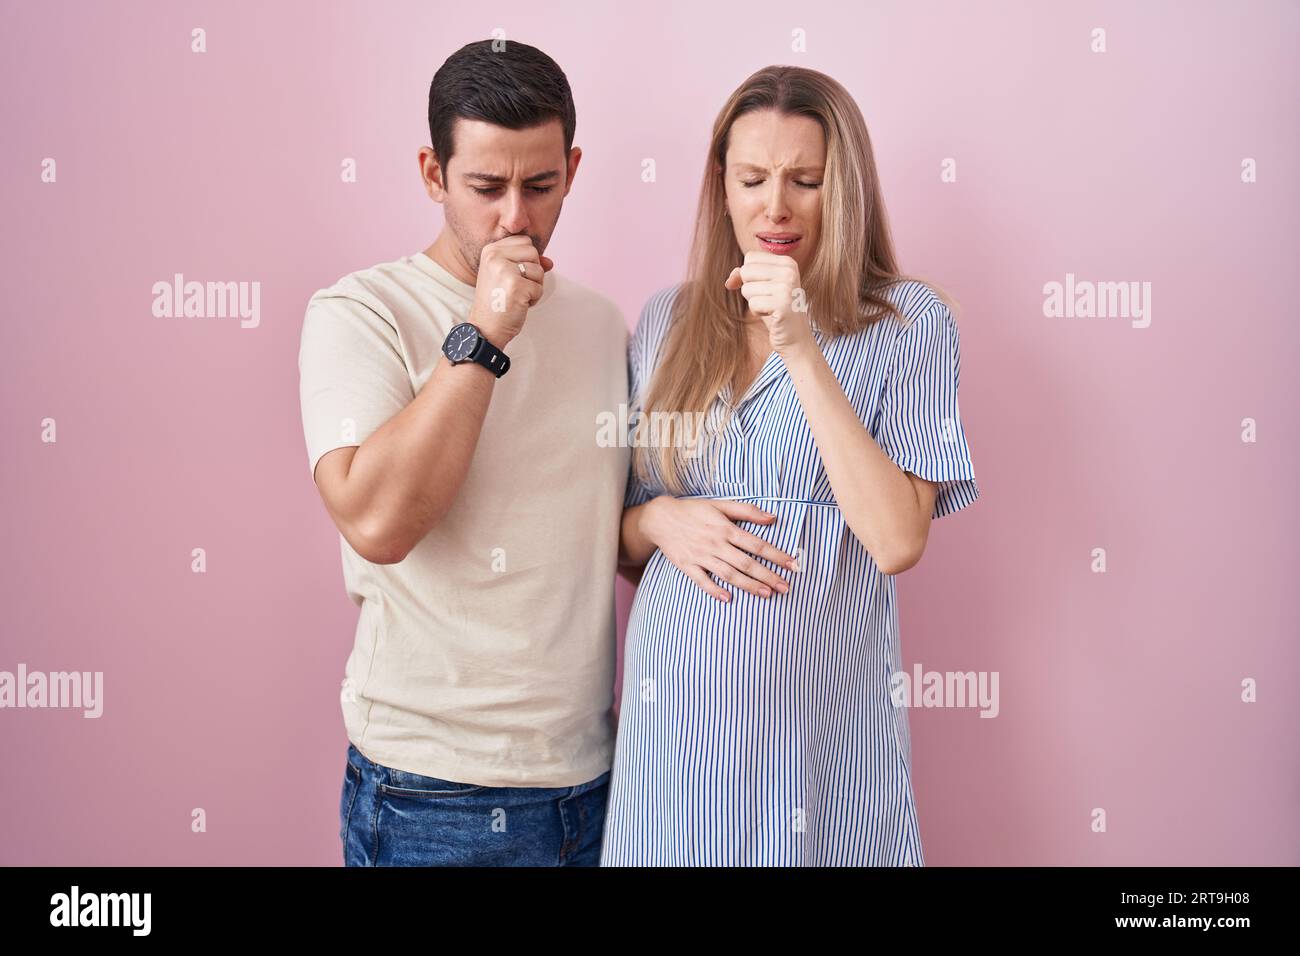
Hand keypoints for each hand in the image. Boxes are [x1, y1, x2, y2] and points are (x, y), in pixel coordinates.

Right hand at [470, 236, 552, 347]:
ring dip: (534, 286)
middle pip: (533, 252)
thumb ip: (527, 263)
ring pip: (539, 270)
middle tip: (515, 287)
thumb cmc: (498, 302)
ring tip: (516, 296)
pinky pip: (539, 287)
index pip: (524, 241)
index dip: (527, 260)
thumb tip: (549, 262)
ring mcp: (505, 270)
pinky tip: (518, 304)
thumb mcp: (507, 275)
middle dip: (532, 272)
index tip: (512, 276)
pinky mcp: (516, 285)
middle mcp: (495, 256)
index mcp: (490, 250)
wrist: (485, 328)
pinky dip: (533, 299)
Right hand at [644, 496, 797, 601]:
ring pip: (728, 574)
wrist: (660, 518)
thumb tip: (773, 518)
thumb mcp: (720, 504)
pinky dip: (714, 590)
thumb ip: (747, 511)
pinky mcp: (687, 566)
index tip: (793, 565)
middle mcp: (715, 543)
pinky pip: (702, 581)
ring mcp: (701, 556)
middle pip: (746, 562)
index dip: (776, 555)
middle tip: (786, 587)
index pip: (757, 544)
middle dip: (768, 576)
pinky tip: (728, 599)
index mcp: (725, 528)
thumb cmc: (694, 511)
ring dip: (748, 585)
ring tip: (767, 594)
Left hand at [724, 250, 814, 356]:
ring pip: (746, 289)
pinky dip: (757, 312)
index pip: (750, 258)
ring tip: (771, 308)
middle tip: (768, 300)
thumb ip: (744, 275)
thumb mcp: (760, 287)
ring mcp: (788, 287)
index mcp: (787, 262)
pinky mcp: (783, 304)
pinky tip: (772, 315)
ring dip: (754, 302)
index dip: (749, 276)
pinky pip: (752, 304)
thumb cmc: (775, 309)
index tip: (765, 288)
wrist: (795, 336)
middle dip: (750, 289)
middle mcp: (789, 271)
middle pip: (746, 271)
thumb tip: (729, 282)